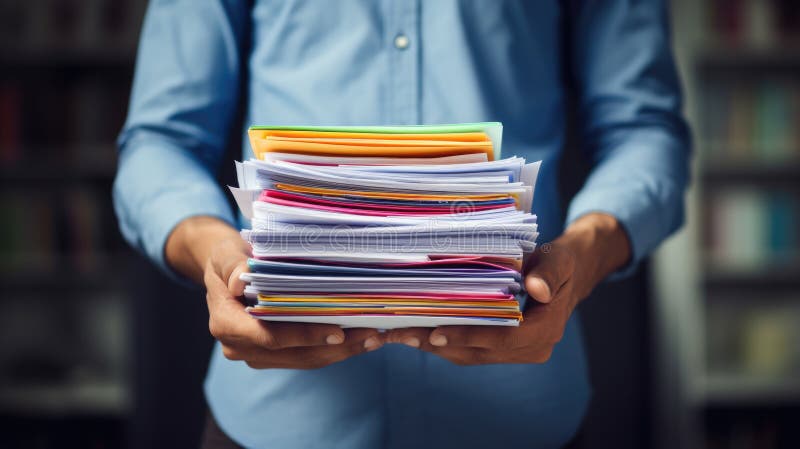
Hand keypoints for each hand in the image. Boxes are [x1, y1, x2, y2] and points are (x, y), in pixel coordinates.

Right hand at [167, 216, 384, 369]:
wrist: (225, 271)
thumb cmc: (227, 258)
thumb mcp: (226, 254)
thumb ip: (234, 265)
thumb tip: (242, 278)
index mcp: (226, 323)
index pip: (269, 336)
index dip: (304, 336)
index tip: (337, 332)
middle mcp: (240, 346)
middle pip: (294, 353)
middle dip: (335, 346)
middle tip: (371, 334)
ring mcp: (257, 354)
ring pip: (305, 359)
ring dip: (341, 351)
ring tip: (373, 337)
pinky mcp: (274, 355)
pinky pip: (306, 356)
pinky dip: (333, 348)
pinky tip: (360, 338)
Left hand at [387, 213, 630, 364]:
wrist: (570, 274)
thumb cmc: (561, 261)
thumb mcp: (559, 259)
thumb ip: (548, 273)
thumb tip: (537, 289)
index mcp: (546, 329)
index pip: (503, 338)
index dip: (469, 337)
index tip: (436, 333)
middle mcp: (533, 348)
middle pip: (480, 352)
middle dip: (440, 344)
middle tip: (402, 334)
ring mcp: (518, 352)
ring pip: (471, 355)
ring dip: (436, 347)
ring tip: (400, 335)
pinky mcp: (504, 349)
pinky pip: (471, 350)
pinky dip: (445, 343)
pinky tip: (418, 332)